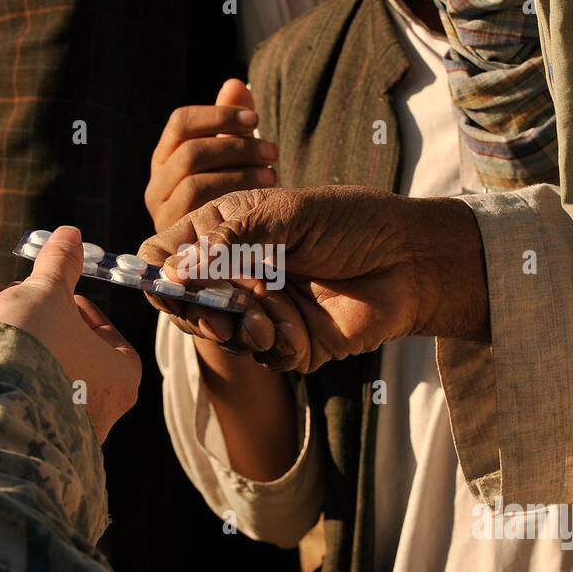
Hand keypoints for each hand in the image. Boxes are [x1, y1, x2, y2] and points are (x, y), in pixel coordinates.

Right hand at [0, 227, 141, 442]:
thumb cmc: (38, 348)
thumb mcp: (47, 293)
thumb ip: (59, 265)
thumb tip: (70, 236)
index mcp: (119, 379)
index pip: (108, 338)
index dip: (80, 308)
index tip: (58, 292)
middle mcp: (94, 408)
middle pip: (63, 346)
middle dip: (32, 308)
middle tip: (13, 286)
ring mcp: (56, 425)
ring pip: (32, 362)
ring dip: (5, 319)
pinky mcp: (19, 429)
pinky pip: (12, 382)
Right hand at [137, 186, 489, 373]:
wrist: (412, 260)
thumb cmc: (353, 222)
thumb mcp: (287, 214)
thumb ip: (231, 240)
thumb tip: (176, 270)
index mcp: (228, 232)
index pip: (170, 254)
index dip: (160, 272)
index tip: (169, 285)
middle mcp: (238, 272)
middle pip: (186, 303)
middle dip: (197, 311)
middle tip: (219, 314)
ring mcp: (261, 310)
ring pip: (222, 335)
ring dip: (239, 330)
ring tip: (266, 322)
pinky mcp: (289, 343)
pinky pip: (263, 357)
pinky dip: (275, 346)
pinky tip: (298, 332)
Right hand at [144, 78, 276, 232]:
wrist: (231, 247)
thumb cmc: (234, 192)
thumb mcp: (235, 154)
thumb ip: (234, 121)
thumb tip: (235, 83)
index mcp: (165, 157)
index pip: (180, 122)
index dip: (219, 115)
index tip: (256, 118)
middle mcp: (156, 185)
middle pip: (189, 152)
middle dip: (236, 147)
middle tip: (273, 150)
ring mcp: (162, 214)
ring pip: (194, 183)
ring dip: (238, 174)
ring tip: (273, 173)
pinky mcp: (176, 240)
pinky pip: (201, 215)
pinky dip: (233, 202)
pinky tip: (262, 197)